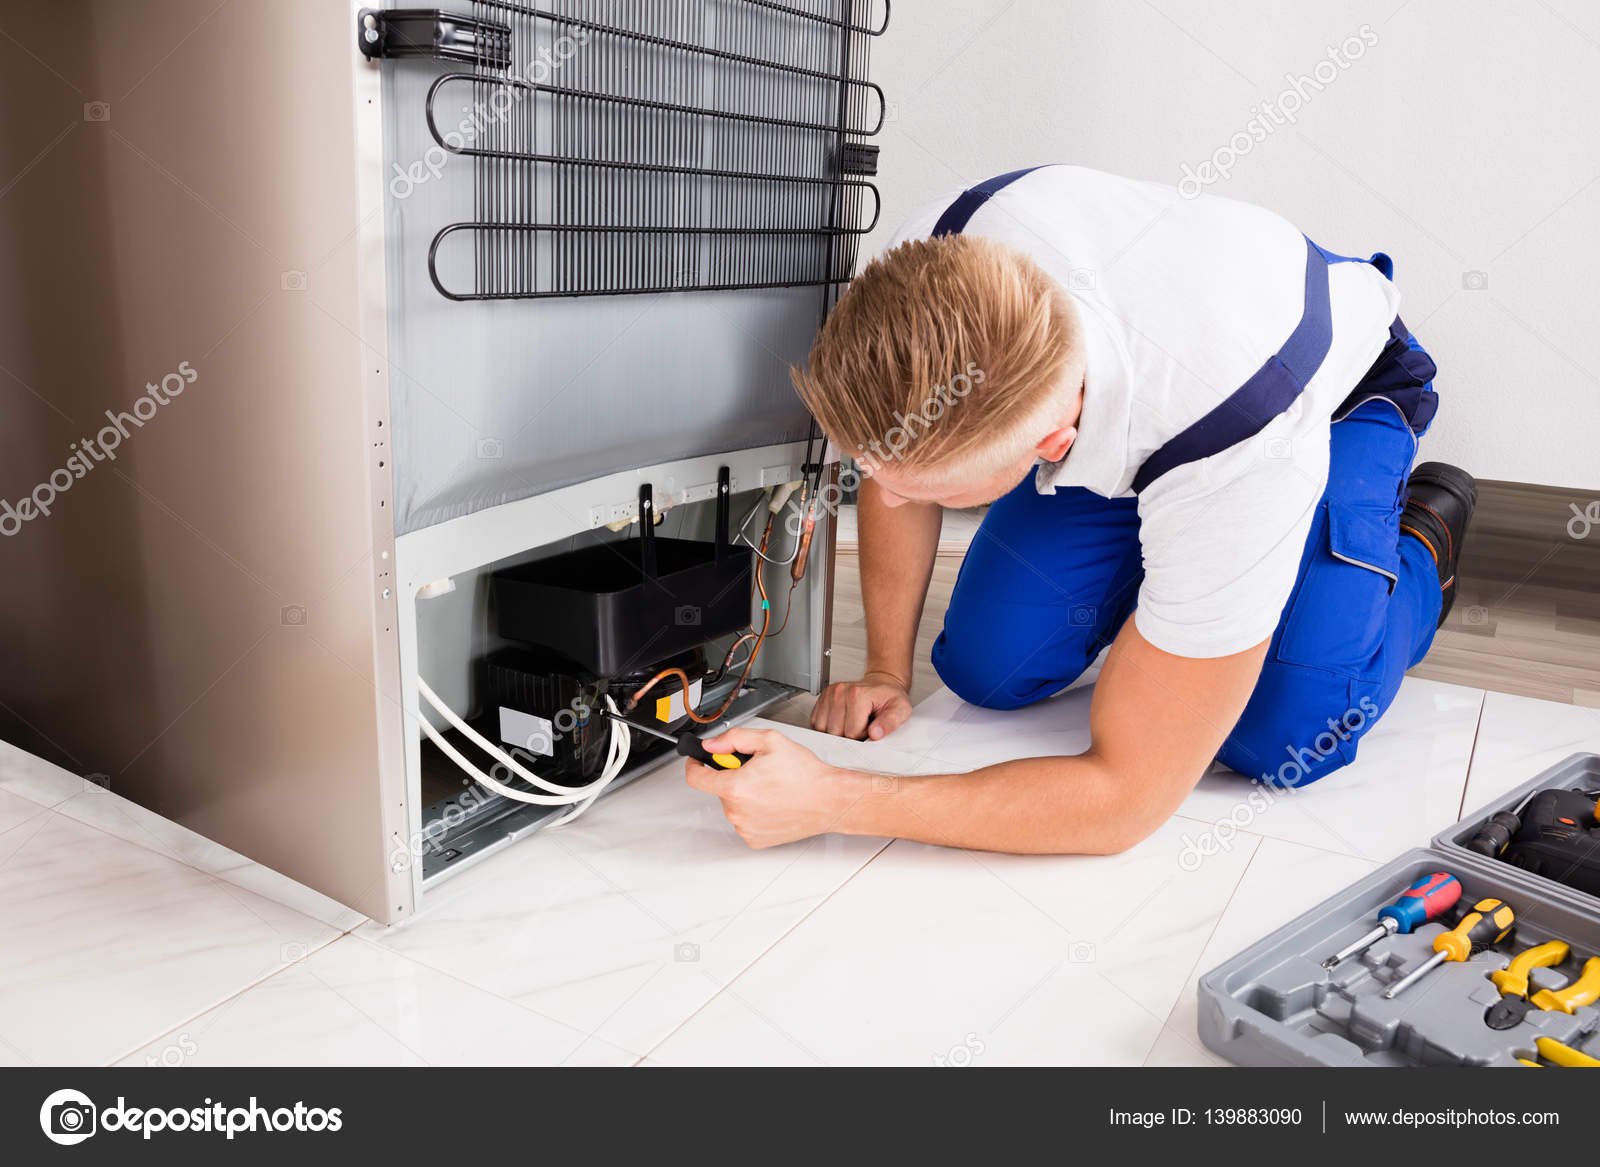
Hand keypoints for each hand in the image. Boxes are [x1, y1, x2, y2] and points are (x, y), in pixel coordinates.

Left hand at [683, 726, 870, 848]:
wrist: (830, 800)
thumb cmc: (805, 774)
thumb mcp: (770, 741)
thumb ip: (733, 739)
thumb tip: (712, 745)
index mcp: (735, 787)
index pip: (695, 778)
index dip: (695, 764)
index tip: (700, 760)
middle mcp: (737, 812)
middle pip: (718, 789)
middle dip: (732, 776)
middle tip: (757, 770)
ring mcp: (745, 828)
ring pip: (732, 805)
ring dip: (744, 794)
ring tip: (771, 787)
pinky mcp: (755, 840)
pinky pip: (744, 820)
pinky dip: (753, 810)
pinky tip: (774, 802)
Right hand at [810, 671, 912, 740]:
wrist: (881, 685)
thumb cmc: (889, 698)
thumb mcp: (900, 709)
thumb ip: (890, 722)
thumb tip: (875, 734)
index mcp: (857, 695)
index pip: (851, 733)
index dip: (863, 735)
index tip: (870, 725)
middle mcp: (840, 692)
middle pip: (835, 732)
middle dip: (848, 735)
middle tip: (861, 724)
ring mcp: (829, 694)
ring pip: (822, 729)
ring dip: (836, 731)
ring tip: (850, 722)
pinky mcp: (822, 699)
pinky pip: (816, 723)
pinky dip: (827, 727)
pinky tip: (840, 721)